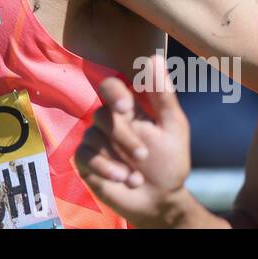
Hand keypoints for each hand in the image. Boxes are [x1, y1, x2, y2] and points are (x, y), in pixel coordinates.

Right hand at [75, 53, 193, 227]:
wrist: (160, 200)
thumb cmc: (168, 161)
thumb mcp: (173, 128)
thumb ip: (163, 95)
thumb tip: (154, 58)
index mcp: (128, 110)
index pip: (110, 87)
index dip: (114, 93)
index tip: (126, 107)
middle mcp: (108, 122)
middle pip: (102, 115)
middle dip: (123, 137)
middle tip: (143, 155)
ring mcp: (95, 141)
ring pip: (92, 137)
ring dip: (117, 157)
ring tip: (136, 176)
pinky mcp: (86, 161)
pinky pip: (84, 155)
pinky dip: (105, 168)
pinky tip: (123, 179)